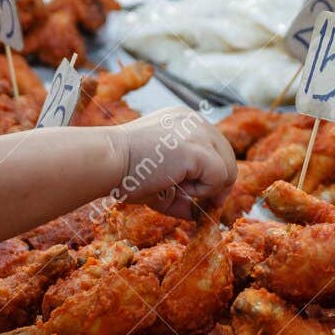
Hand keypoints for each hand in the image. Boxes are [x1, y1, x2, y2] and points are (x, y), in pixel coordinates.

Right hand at [109, 107, 237, 218]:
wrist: (106, 162)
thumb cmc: (124, 171)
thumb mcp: (160, 178)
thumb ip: (182, 194)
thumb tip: (199, 214)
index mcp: (183, 121)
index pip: (215, 147)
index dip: (214, 175)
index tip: (203, 196)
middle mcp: (194, 120)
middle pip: (227, 156)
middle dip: (220, 184)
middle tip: (206, 205)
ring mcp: (197, 131)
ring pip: (227, 168)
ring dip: (206, 188)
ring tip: (176, 188)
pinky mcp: (197, 149)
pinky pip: (219, 177)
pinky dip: (203, 191)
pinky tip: (176, 185)